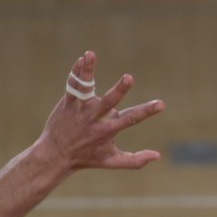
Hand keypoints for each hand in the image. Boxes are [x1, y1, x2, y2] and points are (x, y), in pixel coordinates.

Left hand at [34, 51, 164, 172]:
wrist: (55, 155)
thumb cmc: (87, 158)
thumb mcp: (112, 162)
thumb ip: (135, 160)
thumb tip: (157, 155)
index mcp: (107, 131)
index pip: (131, 119)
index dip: (147, 111)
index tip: (161, 104)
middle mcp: (93, 118)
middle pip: (108, 101)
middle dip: (119, 90)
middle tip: (129, 78)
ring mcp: (79, 109)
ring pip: (84, 87)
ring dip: (87, 70)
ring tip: (90, 54)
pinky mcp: (67, 103)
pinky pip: (72, 85)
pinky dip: (77, 71)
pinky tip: (83, 59)